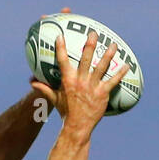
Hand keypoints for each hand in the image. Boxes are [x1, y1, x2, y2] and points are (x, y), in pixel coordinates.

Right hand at [29, 19, 129, 134]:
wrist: (77, 126)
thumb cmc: (66, 111)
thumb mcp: (54, 99)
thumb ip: (44, 88)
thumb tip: (31, 82)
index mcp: (68, 81)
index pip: (63, 61)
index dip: (61, 48)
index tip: (61, 36)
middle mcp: (80, 81)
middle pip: (85, 59)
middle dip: (89, 45)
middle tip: (93, 33)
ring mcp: (92, 87)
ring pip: (101, 67)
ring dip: (108, 55)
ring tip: (113, 44)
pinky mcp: (102, 93)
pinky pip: (113, 81)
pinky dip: (120, 73)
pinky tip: (127, 65)